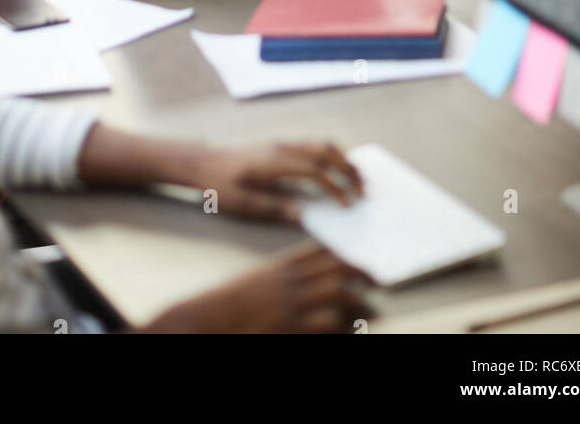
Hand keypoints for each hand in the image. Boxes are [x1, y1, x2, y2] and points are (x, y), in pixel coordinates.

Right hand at [145, 244, 370, 333]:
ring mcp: (289, 305)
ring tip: (367, 303)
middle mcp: (288, 281)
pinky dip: (340, 323)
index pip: (320, 251)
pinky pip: (325, 322)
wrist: (205, 319)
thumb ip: (279, 275)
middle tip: (375, 279)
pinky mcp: (289, 329)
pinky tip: (346, 325)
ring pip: (337, 292)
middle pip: (335, 268)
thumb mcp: (255, 280)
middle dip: (360, 272)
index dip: (344, 252)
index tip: (360, 256)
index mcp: (279, 265)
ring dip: (356, 297)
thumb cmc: (229, 302)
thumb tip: (304, 275)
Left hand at [191, 141, 362, 224]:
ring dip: (342, 159)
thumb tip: (302, 217)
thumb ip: (272, 208)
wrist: (201, 162)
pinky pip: (312, 145)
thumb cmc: (219, 184)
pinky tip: (335, 169)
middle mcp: (282, 148)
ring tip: (357, 178)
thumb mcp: (242, 203)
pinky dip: (330, 155)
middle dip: (348, 169)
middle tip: (364, 190)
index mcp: (275, 162)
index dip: (336, 187)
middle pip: (326, 151)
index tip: (348, 204)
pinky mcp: (280, 145)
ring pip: (321, 144)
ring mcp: (282, 144)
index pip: (316, 171)